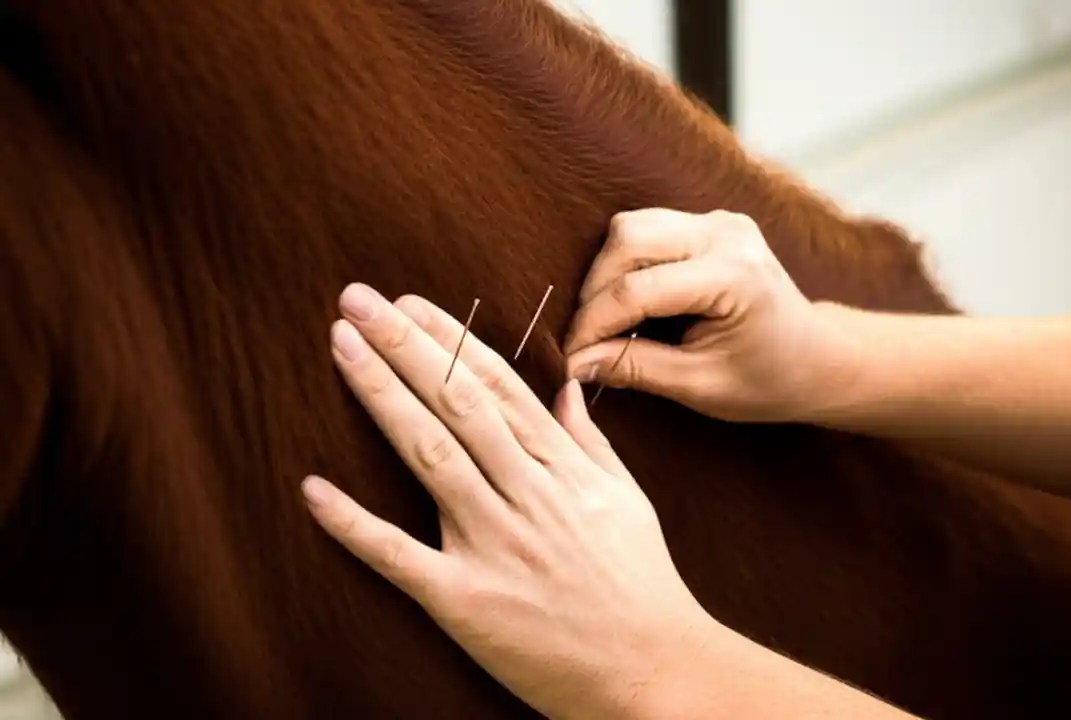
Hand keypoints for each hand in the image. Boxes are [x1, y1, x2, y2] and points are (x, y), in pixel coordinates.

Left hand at [302, 283, 719, 718]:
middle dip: (404, 345)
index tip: (407, 303)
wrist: (657, 672)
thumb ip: (589, 441)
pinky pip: (400, 556)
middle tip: (356, 299)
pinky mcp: (467, 603)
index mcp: (565, 470)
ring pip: (430, 454)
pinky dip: (353, 523)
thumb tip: (564, 386)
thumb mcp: (628, 501)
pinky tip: (313, 488)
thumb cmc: (643, 587)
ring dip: (381, 395)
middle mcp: (528, 496)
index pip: (497, 386)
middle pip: (457, 403)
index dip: (448, 339)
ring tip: (341, 346)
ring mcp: (496, 546)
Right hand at [564, 209, 822, 422]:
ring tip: (607, 323)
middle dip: (594, 291)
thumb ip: (634, 368)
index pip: (637, 290)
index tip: (569, 358)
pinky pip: (649, 229)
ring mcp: (720, 221)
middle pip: (627, 239)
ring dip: (607, 273)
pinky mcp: (711, 222)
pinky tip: (630, 304)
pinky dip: (626, 264)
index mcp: (734, 277)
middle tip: (585, 340)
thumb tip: (573, 363)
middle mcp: (726, 234)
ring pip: (632, 227)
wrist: (817, 358)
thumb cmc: (768, 380)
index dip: (593, 325)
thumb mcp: (700, 386)